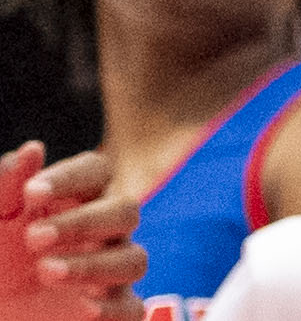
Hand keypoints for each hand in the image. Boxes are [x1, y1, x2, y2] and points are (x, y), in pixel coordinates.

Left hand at [3, 143, 146, 320]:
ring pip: (134, 260)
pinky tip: (82, 307)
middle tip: (33, 238)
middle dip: (83, 223)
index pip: (97, 170)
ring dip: (94, 264)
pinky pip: (131, 309)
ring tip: (46, 273)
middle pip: (126, 210)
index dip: (71, 178)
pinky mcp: (107, 314)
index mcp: (73, 202)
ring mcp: (106, 276)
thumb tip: (32, 149)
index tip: (32, 193)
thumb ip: (5, 189)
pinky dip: (112, 307)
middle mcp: (98, 233)